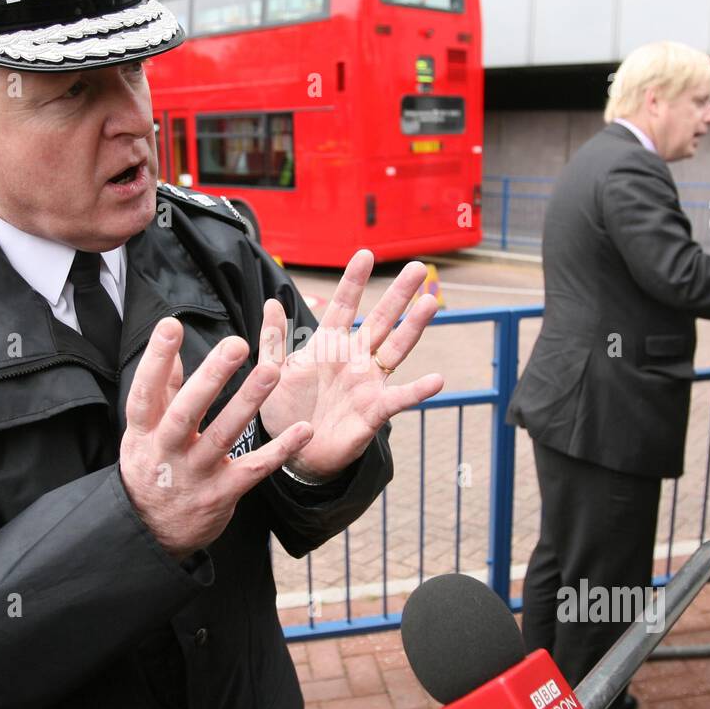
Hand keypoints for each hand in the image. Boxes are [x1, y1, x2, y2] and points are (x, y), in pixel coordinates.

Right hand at [120, 320, 313, 560]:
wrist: (150, 535)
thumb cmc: (152, 470)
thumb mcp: (144, 434)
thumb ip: (162, 391)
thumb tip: (170, 345)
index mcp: (144, 433)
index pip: (145, 393)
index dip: (156, 360)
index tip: (171, 325)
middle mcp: (166, 452)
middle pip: (186, 412)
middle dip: (211, 378)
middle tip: (235, 344)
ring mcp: (195, 475)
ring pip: (223, 436)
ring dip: (248, 403)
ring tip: (273, 371)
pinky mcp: (222, 494)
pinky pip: (254, 469)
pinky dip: (280, 451)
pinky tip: (304, 430)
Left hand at [257, 250, 444, 480]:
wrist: (297, 455)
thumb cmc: (286, 412)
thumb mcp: (273, 374)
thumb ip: (274, 341)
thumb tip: (272, 302)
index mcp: (328, 346)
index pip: (344, 307)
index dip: (354, 282)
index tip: (365, 254)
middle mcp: (354, 359)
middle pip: (381, 320)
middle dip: (399, 294)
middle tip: (418, 267)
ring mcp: (369, 383)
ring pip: (396, 349)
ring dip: (414, 327)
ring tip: (431, 302)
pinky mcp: (375, 412)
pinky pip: (400, 399)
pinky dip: (418, 390)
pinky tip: (437, 380)